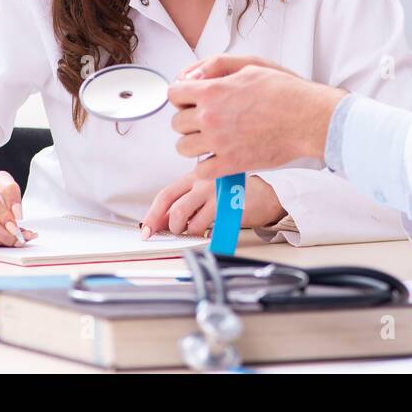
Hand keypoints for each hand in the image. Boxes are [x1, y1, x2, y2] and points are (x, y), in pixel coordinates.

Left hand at [139, 171, 284, 238]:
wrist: (265, 193)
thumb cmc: (233, 192)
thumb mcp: (205, 190)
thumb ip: (185, 201)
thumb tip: (161, 222)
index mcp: (194, 176)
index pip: (166, 195)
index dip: (153, 215)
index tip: (147, 230)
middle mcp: (204, 182)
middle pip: (175, 211)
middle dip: (171, 228)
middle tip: (176, 232)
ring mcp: (217, 195)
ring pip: (191, 223)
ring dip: (190, 233)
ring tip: (199, 230)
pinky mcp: (230, 209)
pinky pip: (209, 230)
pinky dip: (206, 236)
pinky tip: (212, 230)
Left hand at [168, 56, 347, 178]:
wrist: (307, 118)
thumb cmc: (285, 91)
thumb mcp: (250, 65)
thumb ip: (216, 67)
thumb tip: (192, 77)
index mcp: (212, 91)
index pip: (173, 94)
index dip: (182, 96)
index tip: (191, 101)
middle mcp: (210, 117)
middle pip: (176, 123)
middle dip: (188, 120)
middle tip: (205, 120)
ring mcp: (218, 143)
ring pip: (183, 148)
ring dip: (193, 143)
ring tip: (210, 139)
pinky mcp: (231, 164)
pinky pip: (201, 171)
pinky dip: (205, 166)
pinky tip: (217, 157)